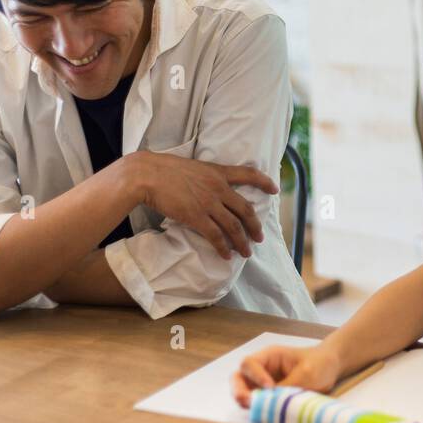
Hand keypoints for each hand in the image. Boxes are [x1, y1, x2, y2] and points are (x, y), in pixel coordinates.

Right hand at [128, 150, 276, 259]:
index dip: (264, 182)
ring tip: (247, 252)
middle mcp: (218, 188)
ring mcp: (208, 203)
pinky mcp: (196, 216)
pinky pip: (216, 236)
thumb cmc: (163, 169)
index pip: (248, 174)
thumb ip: (205, 176)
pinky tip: (227, 255)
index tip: (275, 189)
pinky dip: (223, 247)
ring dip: (243, 242)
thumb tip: (209, 187)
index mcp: (218, 172)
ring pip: (234, 226)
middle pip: (245, 209)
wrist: (146, 175)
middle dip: (255, 225)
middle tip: (260, 237)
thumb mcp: (192, 167)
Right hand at [232, 344, 343, 406]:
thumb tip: (271, 402)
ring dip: (247, 402)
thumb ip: (287, 387)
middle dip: (239, 391)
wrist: (330, 368)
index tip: (270, 387)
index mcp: (269, 356)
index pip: (250, 364)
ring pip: (244, 392)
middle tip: (247, 402)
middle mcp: (261, 369)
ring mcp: (263, 383)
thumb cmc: (319, 363)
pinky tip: (266, 414)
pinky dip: (258, 409)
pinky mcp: (270, 396)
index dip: (255, 376)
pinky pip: (257, 403)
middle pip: (238, 378)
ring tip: (256, 410)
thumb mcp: (306, 374)